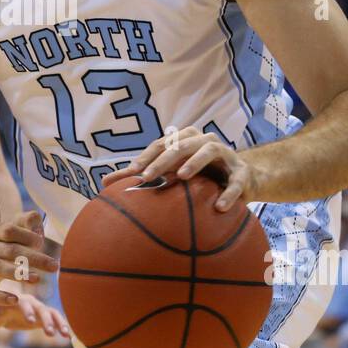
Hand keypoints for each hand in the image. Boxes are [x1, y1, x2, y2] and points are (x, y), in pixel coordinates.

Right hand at [0, 211, 58, 306]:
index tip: (41, 242)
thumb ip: (26, 222)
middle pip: (9, 250)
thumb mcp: (13, 232)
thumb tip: (37, 221)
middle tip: (54, 266)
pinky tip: (15, 300)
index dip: (26, 236)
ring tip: (37, 279)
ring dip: (18, 273)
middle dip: (34, 258)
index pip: (9, 230)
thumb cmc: (2, 248)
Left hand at [0, 288, 69, 338]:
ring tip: (63, 335)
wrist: (2, 303)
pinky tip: (68, 337)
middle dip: (44, 319)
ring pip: (49, 313)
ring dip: (57, 323)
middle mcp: (27, 301)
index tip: (31, 321)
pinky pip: (55, 318)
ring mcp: (37, 307)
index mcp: (13, 299)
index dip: (27, 311)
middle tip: (49, 333)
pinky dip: (62, 325)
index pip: (21, 303)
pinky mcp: (43, 314)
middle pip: (38, 307)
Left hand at [110, 126, 253, 210]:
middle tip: (149, 176)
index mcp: (186, 139)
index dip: (147, 156)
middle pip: (182, 145)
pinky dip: (229, 193)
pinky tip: (220, 207)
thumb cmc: (200, 175)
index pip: (162, 144)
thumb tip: (104, 182)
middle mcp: (205, 142)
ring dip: (195, 163)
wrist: (242, 179)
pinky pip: (236, 181)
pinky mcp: (242, 172)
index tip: (133, 172)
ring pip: (209, 151)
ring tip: (182, 177)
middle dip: (164, 159)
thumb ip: (142, 176)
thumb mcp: (171, 172)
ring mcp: (226, 154)